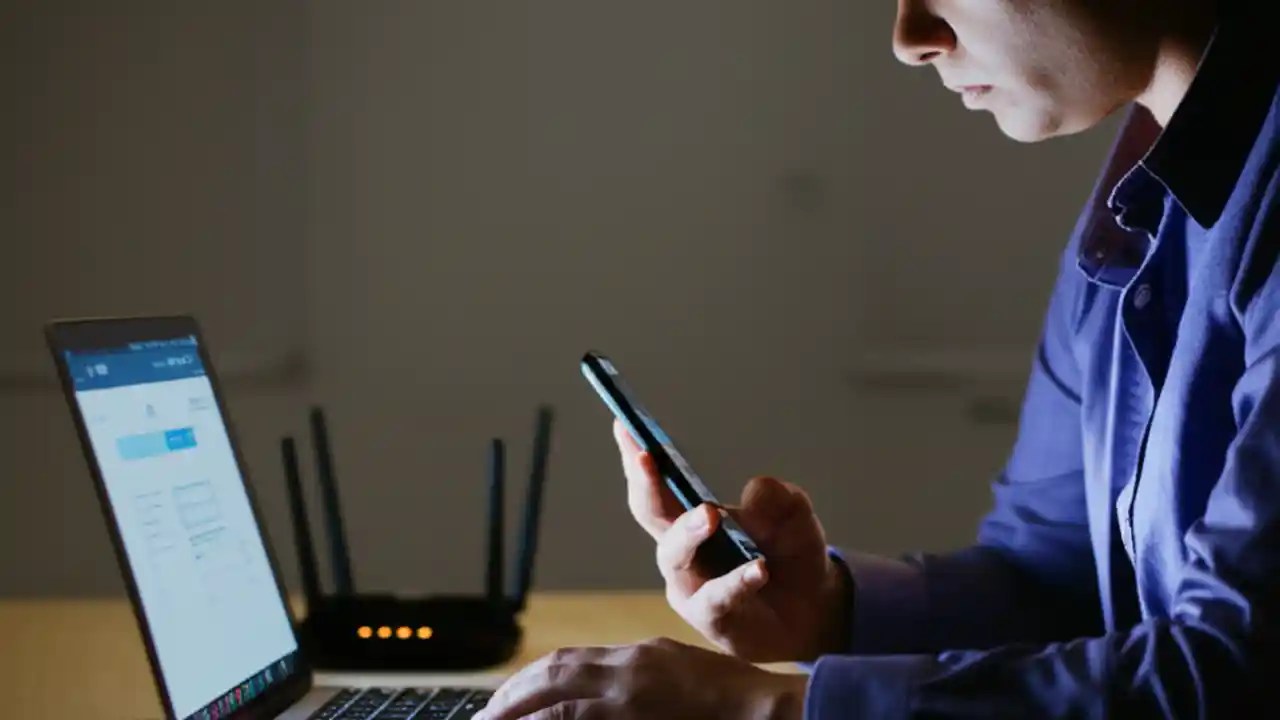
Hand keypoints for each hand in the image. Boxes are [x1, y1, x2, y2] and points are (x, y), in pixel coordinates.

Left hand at [476, 637, 806, 719]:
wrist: (771, 712)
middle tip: (483, 716)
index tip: (507, 700)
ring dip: (515, 712)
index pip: (568, 662)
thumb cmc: (740, 706)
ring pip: (554, 699)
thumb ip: (645, 687)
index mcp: (641, 657)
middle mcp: (629, 668)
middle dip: (511, 695)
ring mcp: (631, 694)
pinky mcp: (634, 714)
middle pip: (552, 673)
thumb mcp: (685, 681)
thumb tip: (607, 706)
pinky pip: (572, 719)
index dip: (530, 680)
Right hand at [616, 421, 849, 662]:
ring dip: (688, 531)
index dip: (634, 456)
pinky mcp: (712, 620)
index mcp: (690, 518)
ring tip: (709, 514)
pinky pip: (716, 599)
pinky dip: (736, 580)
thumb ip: (774, 497)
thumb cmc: (790, 553)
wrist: (816, 608)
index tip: (622, 423)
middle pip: (649, 513)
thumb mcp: (793, 512)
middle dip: (645, 483)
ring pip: (674, 556)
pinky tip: (759, 568)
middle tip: (647, 455)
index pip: (655, 484)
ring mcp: (691, 586)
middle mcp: (681, 550)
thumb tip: (748, 497)